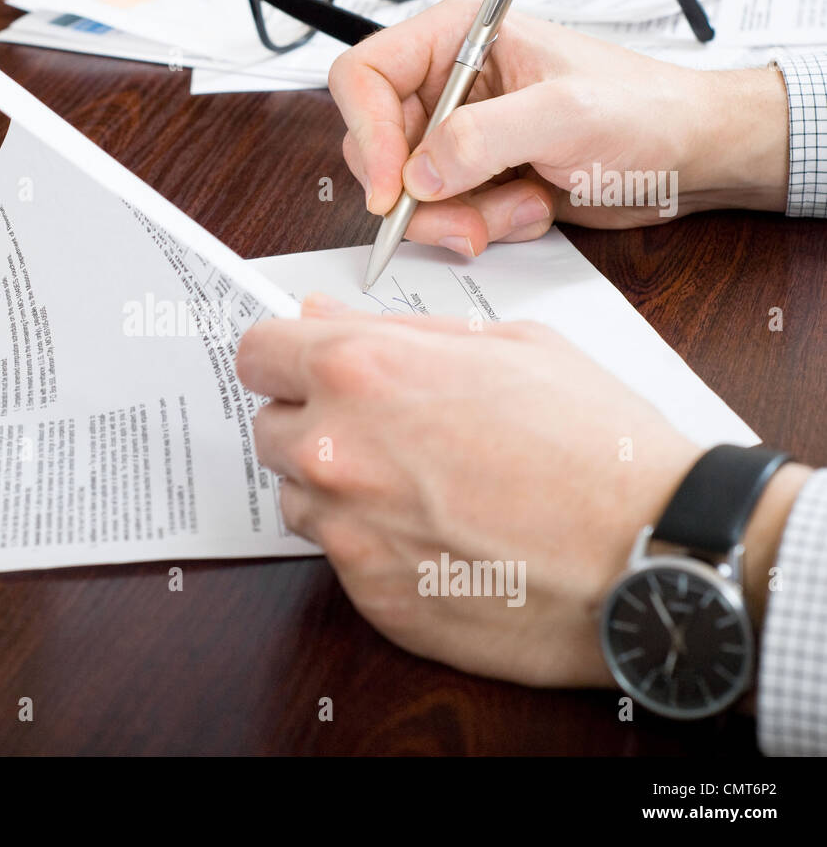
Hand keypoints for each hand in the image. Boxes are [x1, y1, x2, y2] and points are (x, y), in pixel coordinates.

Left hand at [236, 294, 707, 687]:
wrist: (653, 552)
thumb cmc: (596, 441)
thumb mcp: (508, 345)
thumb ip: (397, 329)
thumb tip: (321, 313)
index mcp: (362, 371)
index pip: (256, 353)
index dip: (284, 357)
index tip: (304, 368)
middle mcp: (336, 450)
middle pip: (269, 429)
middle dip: (313, 423)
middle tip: (385, 431)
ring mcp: (348, 531)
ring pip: (299, 499)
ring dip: (337, 490)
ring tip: (422, 489)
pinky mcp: (371, 597)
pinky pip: (340, 560)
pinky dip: (374, 547)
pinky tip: (441, 538)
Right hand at [327, 0, 789, 256]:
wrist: (689, 156)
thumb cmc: (646, 110)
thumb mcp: (564, 114)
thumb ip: (483, 138)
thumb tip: (419, 174)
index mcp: (460, 39)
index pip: (366, 76)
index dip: (368, 133)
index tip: (393, 188)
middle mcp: (450, 85)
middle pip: (378, 145)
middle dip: (418, 196)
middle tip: (462, 220)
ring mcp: (460, 135)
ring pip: (407, 193)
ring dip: (459, 217)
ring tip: (520, 207)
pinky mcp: (475, 177)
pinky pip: (442, 216)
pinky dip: (481, 226)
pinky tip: (530, 209)